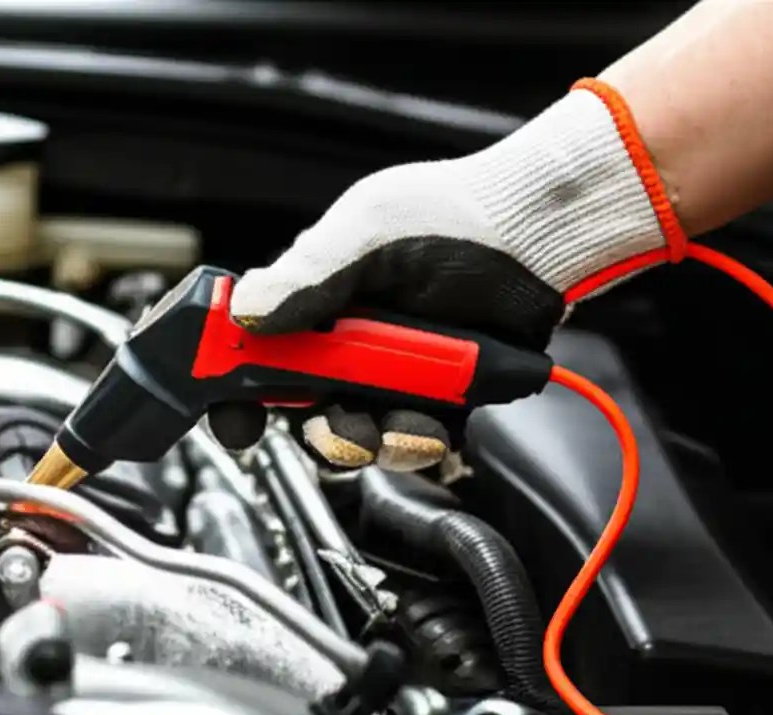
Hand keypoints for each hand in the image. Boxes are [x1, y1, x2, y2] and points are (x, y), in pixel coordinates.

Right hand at [217, 85, 674, 470]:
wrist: (537, 233)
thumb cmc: (453, 213)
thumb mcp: (366, 230)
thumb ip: (307, 275)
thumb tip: (247, 311)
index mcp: (312, 298)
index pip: (254, 352)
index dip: (235, 388)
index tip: (235, 414)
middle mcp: (345, 341)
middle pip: (302, 408)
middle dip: (312, 427)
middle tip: (325, 423)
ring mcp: (390, 373)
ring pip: (357, 432)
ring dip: (366, 441)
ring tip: (389, 427)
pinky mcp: (437, 397)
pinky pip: (412, 439)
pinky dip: (415, 443)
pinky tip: (428, 428)